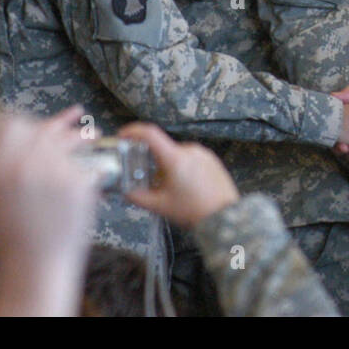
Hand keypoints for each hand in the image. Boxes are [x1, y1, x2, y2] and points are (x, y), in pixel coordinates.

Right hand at [0, 108, 100, 315]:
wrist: (37, 264)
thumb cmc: (14, 232)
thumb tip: (8, 127)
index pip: (10, 123)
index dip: (21, 121)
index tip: (31, 123)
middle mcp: (25, 166)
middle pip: (42, 128)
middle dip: (55, 125)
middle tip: (71, 118)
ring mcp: (54, 174)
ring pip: (69, 140)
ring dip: (80, 134)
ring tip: (91, 131)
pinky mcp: (78, 184)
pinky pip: (85, 163)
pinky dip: (87, 164)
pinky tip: (92, 162)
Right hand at [118, 122, 239, 226]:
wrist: (225, 216)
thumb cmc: (194, 211)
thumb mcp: (161, 207)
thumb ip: (139, 198)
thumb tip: (126, 192)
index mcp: (174, 158)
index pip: (150, 134)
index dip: (134, 131)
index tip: (124, 135)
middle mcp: (189, 150)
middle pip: (163, 150)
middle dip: (154, 164)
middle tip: (153, 182)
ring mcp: (202, 153)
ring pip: (177, 156)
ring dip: (170, 168)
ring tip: (174, 190)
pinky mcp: (211, 159)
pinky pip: (191, 159)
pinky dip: (184, 169)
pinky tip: (188, 187)